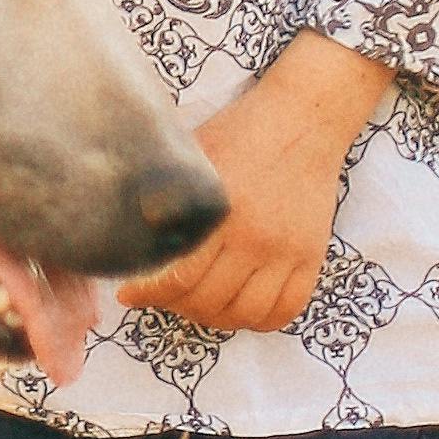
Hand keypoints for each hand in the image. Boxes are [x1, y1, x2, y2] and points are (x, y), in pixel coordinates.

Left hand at [118, 34, 393, 337]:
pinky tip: (240, 307)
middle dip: (177, 307)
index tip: (129, 295)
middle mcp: (255, 236)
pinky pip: (286, 311)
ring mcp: (287, 251)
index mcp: (219, 209)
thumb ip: (165, 193)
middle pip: (209, 302)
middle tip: (164, 296)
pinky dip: (260, 320)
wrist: (303, 118)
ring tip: (199, 304)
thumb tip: (126, 230)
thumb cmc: (239, 133)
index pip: (178, 276)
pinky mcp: (312, 256)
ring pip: (246, 315)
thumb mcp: (195, 155)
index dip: (148, 294)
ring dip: (216, 319)